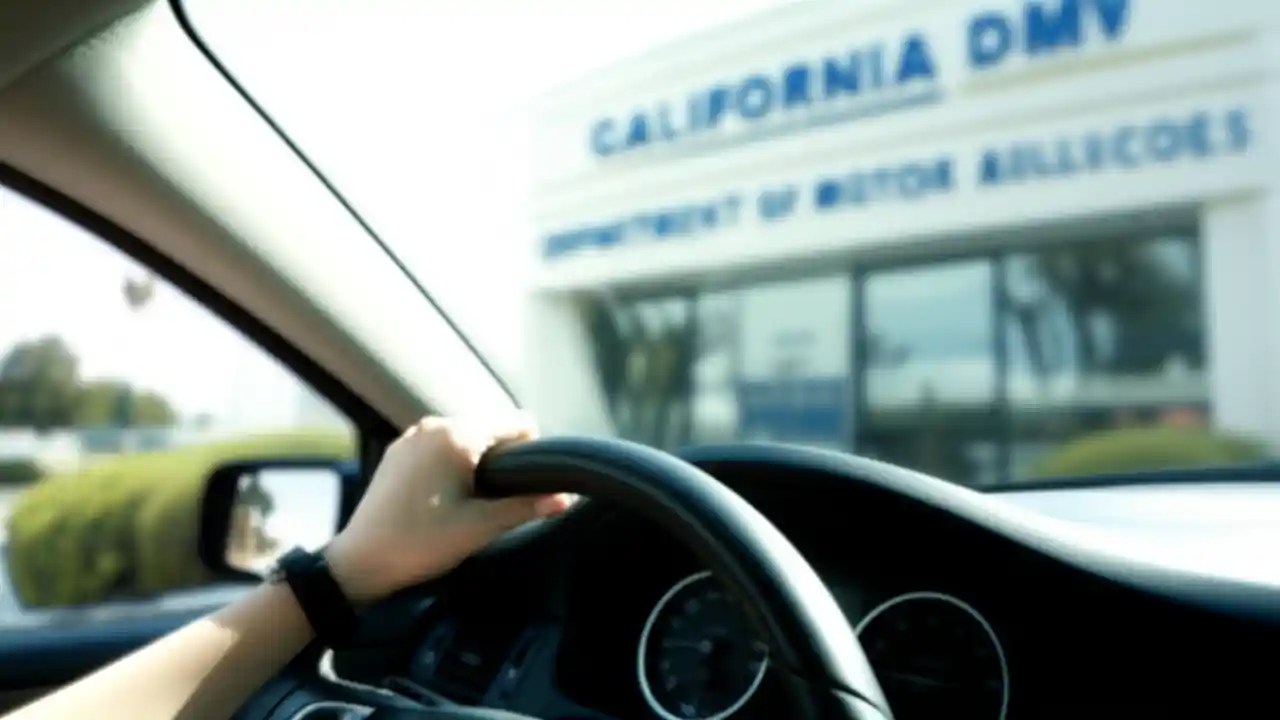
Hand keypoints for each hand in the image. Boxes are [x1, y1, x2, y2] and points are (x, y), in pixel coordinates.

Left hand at [322, 415, 574, 605]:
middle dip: (503, 458)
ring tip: (471, 502)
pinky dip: (452, 464)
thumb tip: (565, 499)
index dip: (532, 450)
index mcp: (457, 435)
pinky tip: (445, 498)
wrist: (360, 561)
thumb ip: (526, 507)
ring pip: (464, 437)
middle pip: (490, 428)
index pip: (516, 422)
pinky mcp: (398, 452)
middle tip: (499, 501)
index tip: (528, 484)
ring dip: (476, 462)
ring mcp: (412, 437)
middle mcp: (434, 425)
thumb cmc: (421, 543)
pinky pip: (439, 446)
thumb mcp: (479, 527)